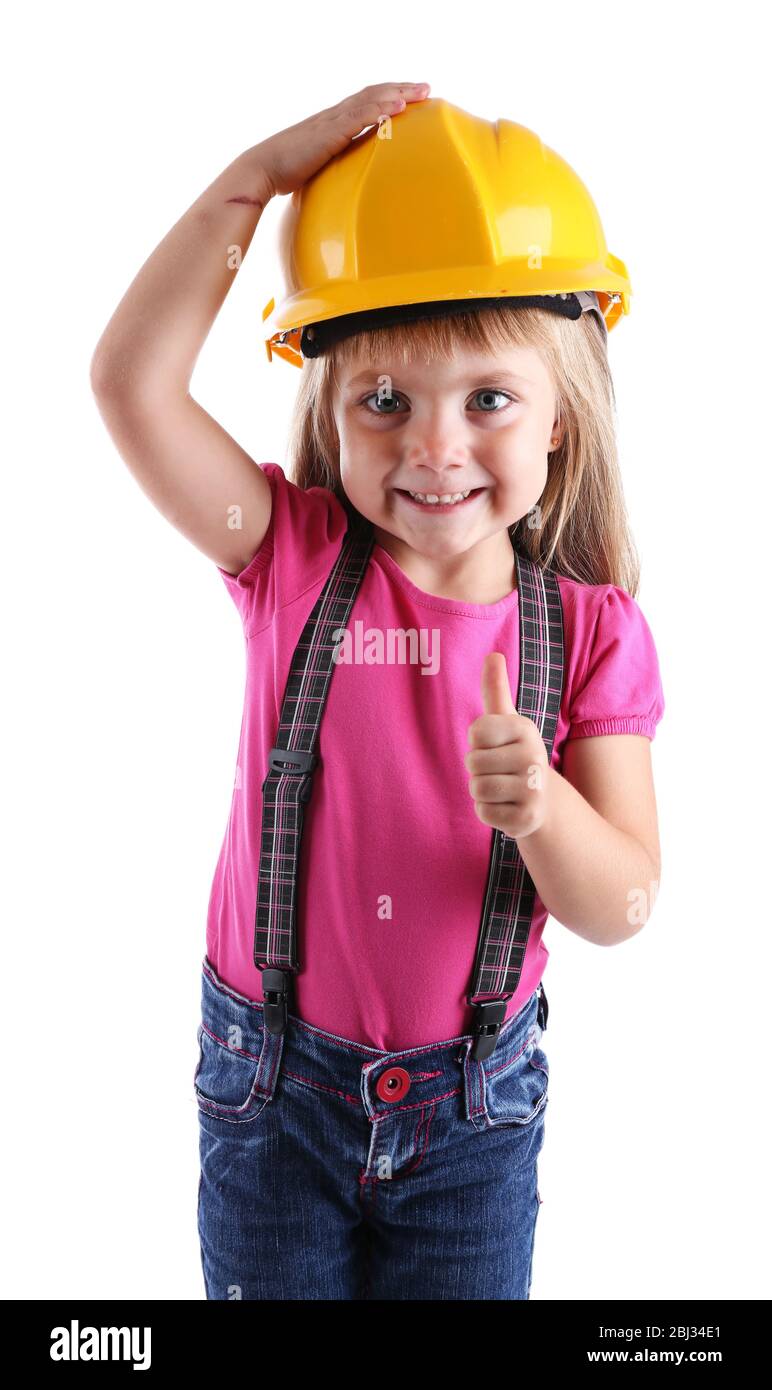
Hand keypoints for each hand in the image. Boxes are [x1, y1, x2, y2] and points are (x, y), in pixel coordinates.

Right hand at [255, 82, 430, 198]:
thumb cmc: (286, 173)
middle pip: (374, 94)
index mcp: (333, 123)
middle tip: (427, 88)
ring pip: (370, 100)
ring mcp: (332, 122)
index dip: (389, 96)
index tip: (412, 96)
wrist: (262, 169)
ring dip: (398, 94)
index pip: (366, 102)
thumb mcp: (318, 168)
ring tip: (421, 92)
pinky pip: (358, 117)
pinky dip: (379, 110)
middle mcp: (335, 116)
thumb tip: (347, 185)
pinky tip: (397, 107)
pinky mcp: (329, 133)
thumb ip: (335, 168)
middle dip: (402, 88)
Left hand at [464, 653, 551, 838]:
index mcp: (526, 730)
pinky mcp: (526, 819)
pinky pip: (483, 812)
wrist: (543, 800)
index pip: (476, 732)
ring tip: (503, 788)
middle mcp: (534, 757)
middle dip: (479, 769)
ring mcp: (533, 790)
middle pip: (473, 762)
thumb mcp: (507, 722)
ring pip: (476, 788)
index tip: (497, 745)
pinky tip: (507, 807)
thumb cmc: (515, 754)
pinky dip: (489, 811)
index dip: (479, 741)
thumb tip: (493, 654)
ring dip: (482, 791)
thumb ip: (496, 690)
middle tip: (501, 771)